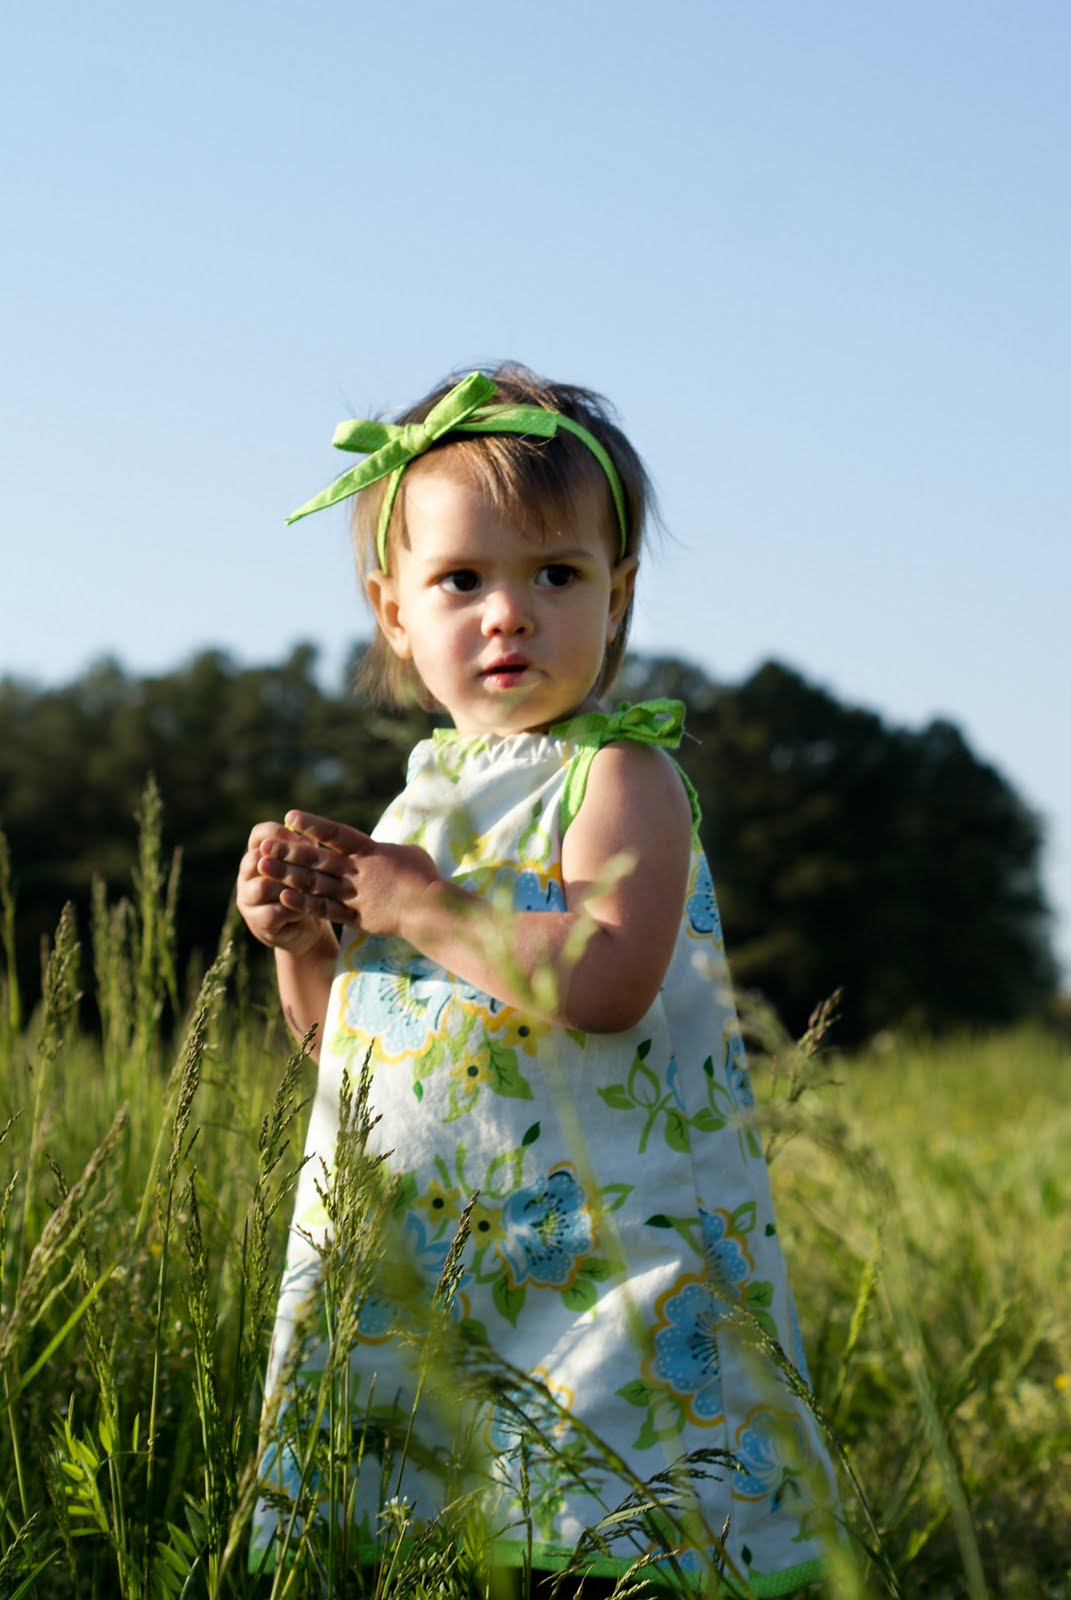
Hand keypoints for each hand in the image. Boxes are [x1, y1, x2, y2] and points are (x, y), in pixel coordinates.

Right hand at [236, 820, 338, 958]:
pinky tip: (306, 910)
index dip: (276, 833)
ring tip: (309, 889)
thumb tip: (304, 839)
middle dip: (283, 861)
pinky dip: (292, 909)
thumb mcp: (309, 865)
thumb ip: (305, 850)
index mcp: (259, 854)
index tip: (296, 836)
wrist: (305, 926)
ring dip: (288, 886)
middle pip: (257, 859)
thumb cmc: (307, 888)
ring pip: (264, 886)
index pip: (258, 835)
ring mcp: (248, 899)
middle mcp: (247, 874)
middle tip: (306, 865)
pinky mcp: (257, 922)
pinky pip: (273, 912)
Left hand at [253, 810, 442, 941]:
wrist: (430, 912)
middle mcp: (357, 871)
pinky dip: (303, 903)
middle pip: (317, 858)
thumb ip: (390, 849)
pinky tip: (283, 897)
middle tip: (265, 845)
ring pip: (314, 883)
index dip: (311, 825)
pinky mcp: (355, 916)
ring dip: (287, 875)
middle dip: (289, 851)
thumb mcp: (410, 853)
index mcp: (370, 851)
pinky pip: (324, 909)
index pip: (335, 834)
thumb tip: (384, 847)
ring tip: (264, 869)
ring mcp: (354, 894)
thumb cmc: (425, 879)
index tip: (289, 817)